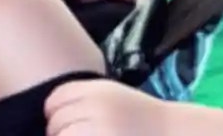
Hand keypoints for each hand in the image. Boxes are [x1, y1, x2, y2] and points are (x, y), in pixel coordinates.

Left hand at [44, 79, 167, 135]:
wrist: (173, 133)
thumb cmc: (141, 118)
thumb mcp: (113, 96)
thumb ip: (84, 98)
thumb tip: (49, 114)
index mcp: (98, 90)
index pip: (56, 98)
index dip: (54, 111)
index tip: (62, 120)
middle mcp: (97, 108)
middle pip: (56, 121)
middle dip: (59, 132)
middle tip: (77, 135)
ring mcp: (99, 131)